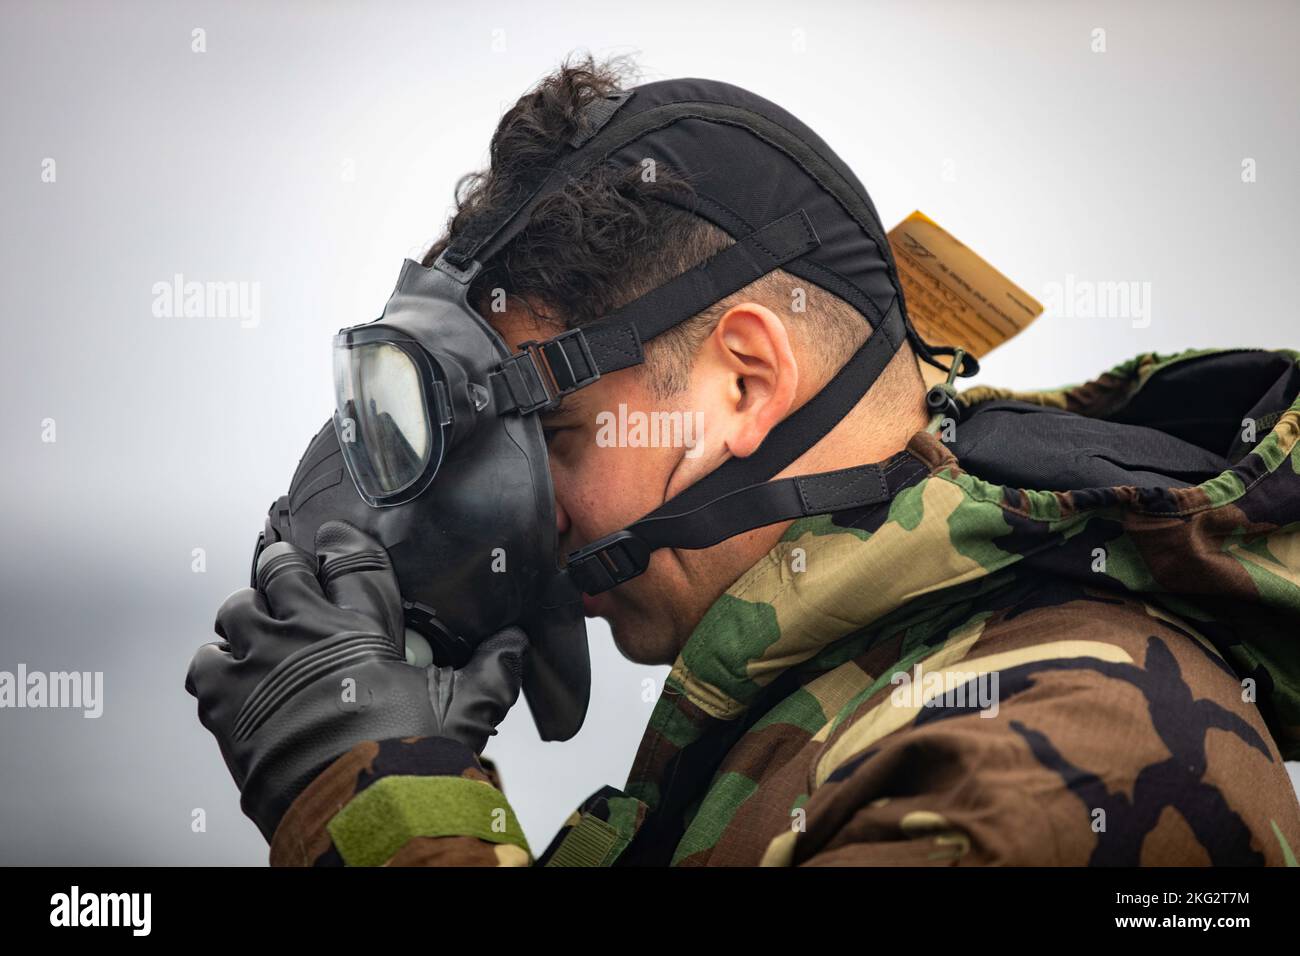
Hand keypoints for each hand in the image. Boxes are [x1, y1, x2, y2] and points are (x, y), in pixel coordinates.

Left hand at [185, 520, 526, 839]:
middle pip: (281, 568)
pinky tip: (230, 672)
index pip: (349, 559)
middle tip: (287, 568)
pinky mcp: (225, 700)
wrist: (354, 815)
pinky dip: (215, 663)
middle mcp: (306, 633)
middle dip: (283, 564)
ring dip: (248, 612)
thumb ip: (493, 672)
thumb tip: (516, 643)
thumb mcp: (463, 713)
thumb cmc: (407, 763)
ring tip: (257, 624)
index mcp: (362, 628)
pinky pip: (204, 660)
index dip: (341, 543)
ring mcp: (260, 662)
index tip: (336, 539)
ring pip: (237, 607)